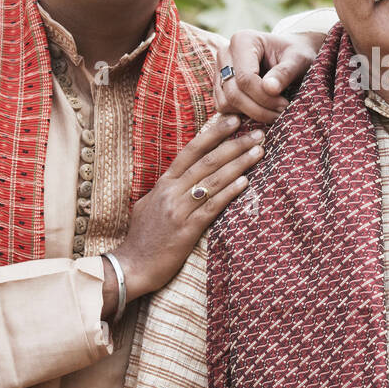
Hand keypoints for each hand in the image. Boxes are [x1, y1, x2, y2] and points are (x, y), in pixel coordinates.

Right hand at [104, 114, 263, 314]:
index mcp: (163, 184)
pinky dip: (229, 192)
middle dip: (234, 144)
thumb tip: (184, 177)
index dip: (213, 134)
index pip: (191, 151)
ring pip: (213, 180)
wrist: (129, 267)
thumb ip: (167, 190)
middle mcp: (171, 192)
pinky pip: (212, 206)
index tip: (232, 120)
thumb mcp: (149, 205)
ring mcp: (179, 209)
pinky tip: (245, 182)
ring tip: (259, 152)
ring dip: (239, 164)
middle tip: (257, 133)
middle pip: (207, 161)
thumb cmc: (142, 238)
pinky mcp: (187, 230)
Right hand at [214, 30, 323, 122]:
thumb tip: (270, 89)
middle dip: (259, 109)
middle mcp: (225, 53)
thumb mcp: (298, 59)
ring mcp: (219, 69)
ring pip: (226, 103)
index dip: (264, 97)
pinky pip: (223, 106)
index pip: (246, 78)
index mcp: (243, 40)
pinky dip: (242, 113)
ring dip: (251, 114)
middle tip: (282, 113)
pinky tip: (263, 110)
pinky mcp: (219, 84)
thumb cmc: (296, 54)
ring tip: (275, 112)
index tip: (285, 104)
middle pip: (233, 92)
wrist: (290, 54)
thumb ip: (285, 72)